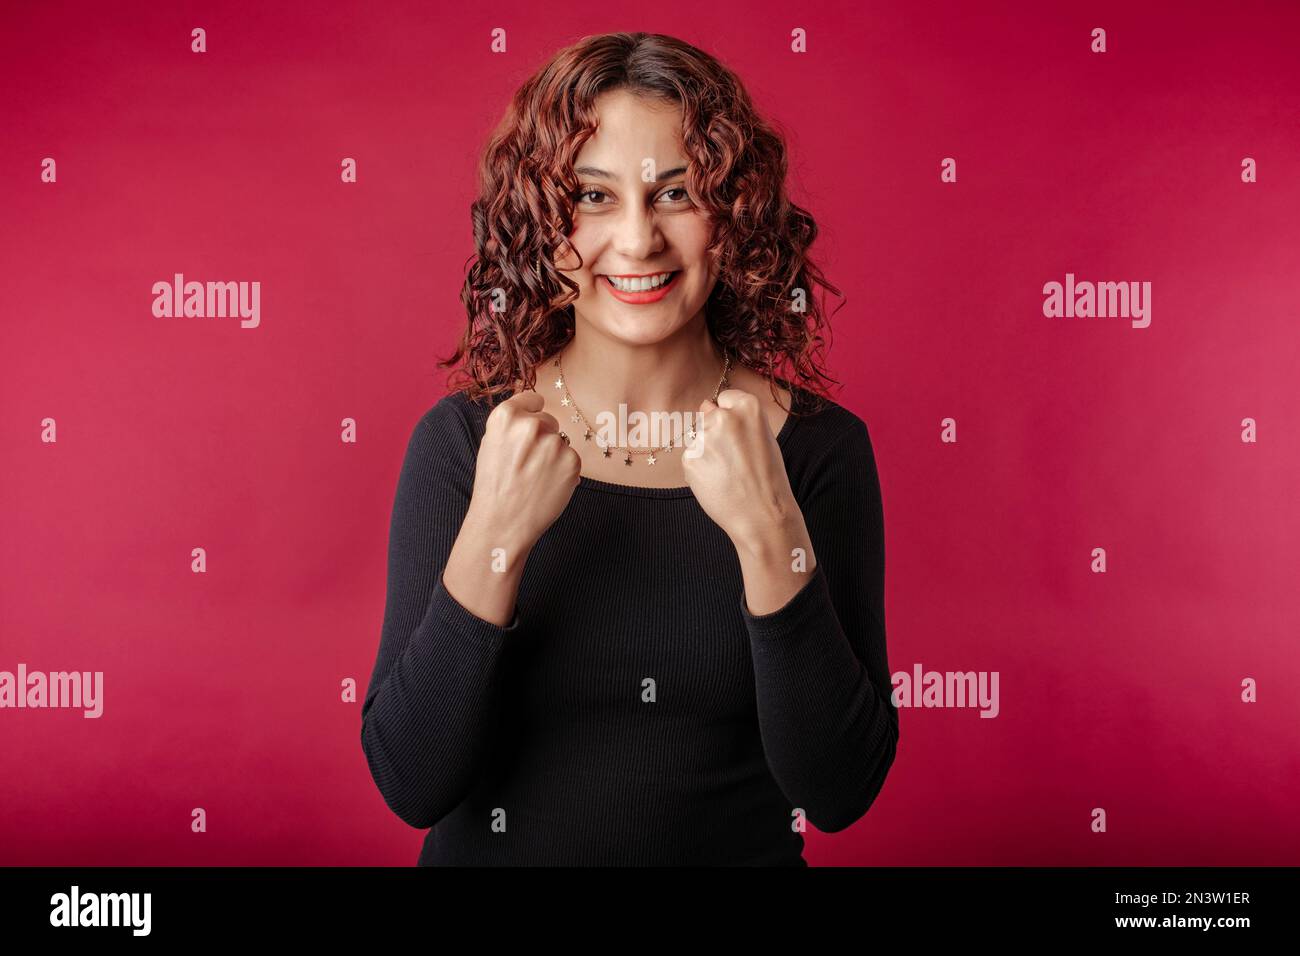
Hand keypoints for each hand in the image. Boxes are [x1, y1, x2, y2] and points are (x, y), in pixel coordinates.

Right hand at [465, 390, 580, 555]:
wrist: (502, 523)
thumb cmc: (494, 485)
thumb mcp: (491, 443)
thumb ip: (512, 423)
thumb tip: (534, 407)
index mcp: (505, 416)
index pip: (532, 398)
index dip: (530, 414)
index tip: (527, 429)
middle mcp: (531, 425)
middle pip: (549, 420)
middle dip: (542, 437)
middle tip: (526, 463)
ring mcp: (554, 443)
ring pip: (561, 441)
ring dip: (553, 455)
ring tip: (534, 477)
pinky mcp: (572, 461)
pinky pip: (571, 458)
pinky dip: (563, 470)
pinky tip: (547, 485)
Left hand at [681, 388, 799, 548]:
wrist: (762, 515)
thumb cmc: (768, 478)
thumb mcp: (764, 438)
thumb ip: (738, 419)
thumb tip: (706, 406)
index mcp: (748, 406)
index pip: (726, 397)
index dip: (731, 417)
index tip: (739, 435)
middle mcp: (724, 417)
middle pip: (709, 415)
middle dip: (717, 433)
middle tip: (735, 459)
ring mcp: (704, 438)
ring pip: (699, 438)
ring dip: (707, 451)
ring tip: (728, 473)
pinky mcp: (689, 459)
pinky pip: (692, 458)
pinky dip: (700, 468)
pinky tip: (718, 482)